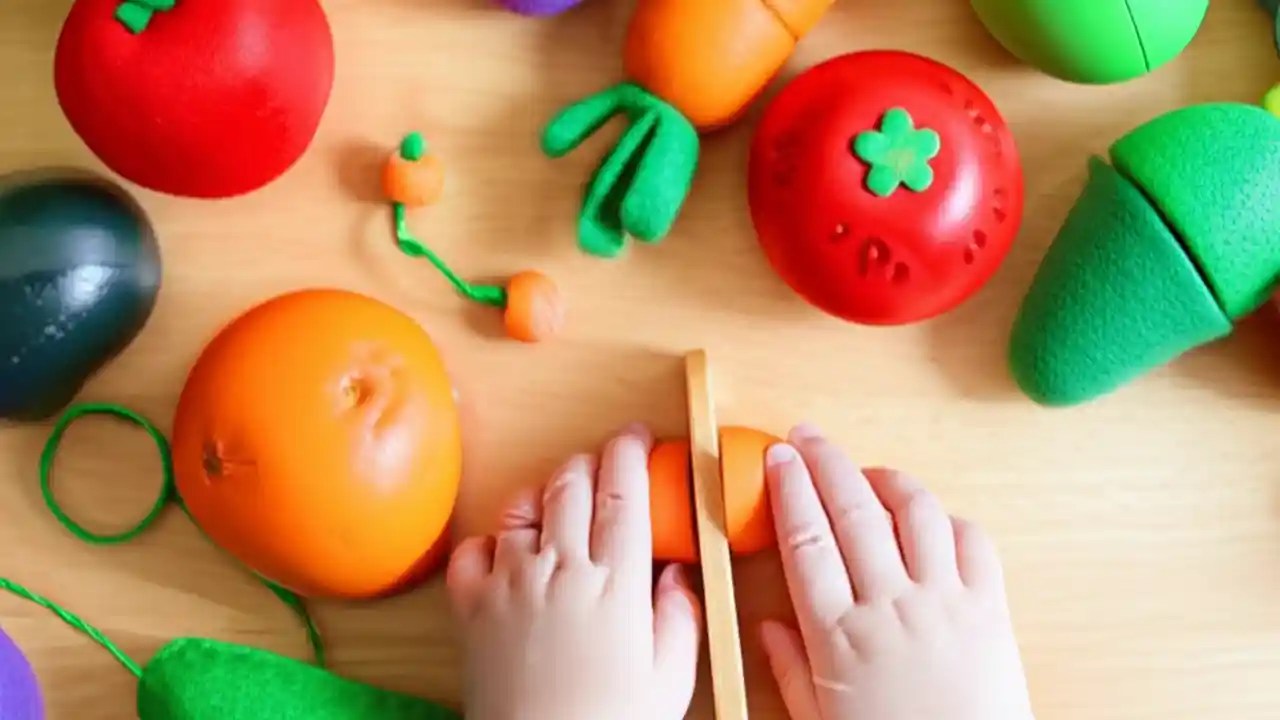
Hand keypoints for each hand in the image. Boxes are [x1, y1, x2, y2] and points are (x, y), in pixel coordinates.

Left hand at [447, 424, 702, 719]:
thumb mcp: (669, 679)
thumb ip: (679, 617)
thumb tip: (679, 572)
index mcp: (615, 582)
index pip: (624, 491)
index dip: (631, 452)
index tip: (638, 436)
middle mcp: (559, 569)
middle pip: (572, 484)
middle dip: (591, 460)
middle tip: (606, 463)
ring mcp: (509, 583)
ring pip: (522, 507)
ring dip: (544, 493)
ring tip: (561, 505)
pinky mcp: (471, 607)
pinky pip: (473, 550)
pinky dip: (492, 540)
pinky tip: (509, 553)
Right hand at [761, 425, 1034, 719]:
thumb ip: (791, 670)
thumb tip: (767, 628)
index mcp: (840, 636)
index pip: (806, 540)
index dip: (789, 490)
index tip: (777, 459)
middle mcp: (892, 608)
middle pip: (852, 511)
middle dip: (825, 462)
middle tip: (806, 436)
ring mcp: (945, 603)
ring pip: (915, 512)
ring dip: (886, 477)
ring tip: (865, 470)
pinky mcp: (991, 609)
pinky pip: (972, 541)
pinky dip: (949, 519)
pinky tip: (929, 519)